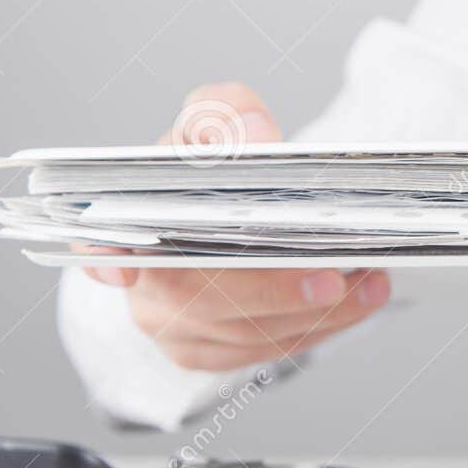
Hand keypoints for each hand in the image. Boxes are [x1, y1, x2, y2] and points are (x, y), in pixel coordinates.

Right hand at [79, 81, 390, 371]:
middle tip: (332, 277)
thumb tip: (256, 132)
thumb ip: (223, 115)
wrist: (211, 217)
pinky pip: (271, 348)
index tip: (127, 265)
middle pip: (201, 299)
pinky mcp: (214, 353)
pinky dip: (324, 324)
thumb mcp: (207, 126)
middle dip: (272, 292)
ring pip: (247, 332)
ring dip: (317, 311)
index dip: (107, 255)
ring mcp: (176, 328)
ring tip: (369, 280)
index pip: (99, 242)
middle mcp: (144, 284)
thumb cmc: (202, 174)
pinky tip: (360, 297)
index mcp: (124, 223)